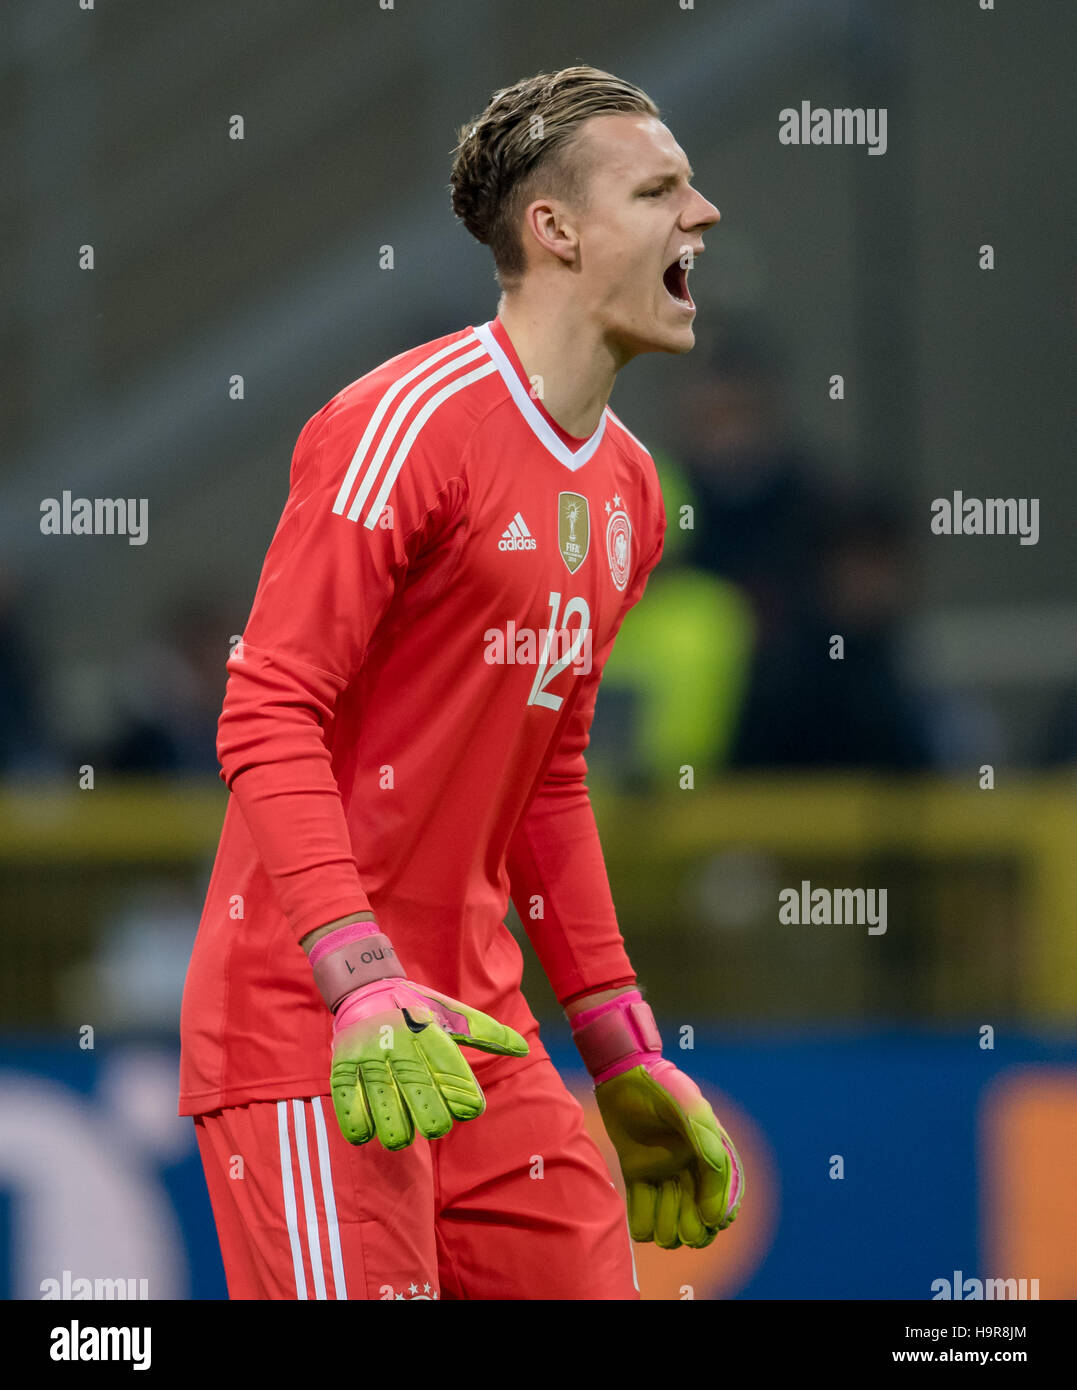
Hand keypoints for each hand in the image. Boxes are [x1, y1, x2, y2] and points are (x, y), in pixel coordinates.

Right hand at [329, 977, 528, 1149]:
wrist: (364, 986)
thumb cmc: (415, 1009)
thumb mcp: (451, 1015)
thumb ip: (487, 1033)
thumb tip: (523, 1049)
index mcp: (429, 1032)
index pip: (454, 1076)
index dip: (466, 1101)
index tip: (468, 1107)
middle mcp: (400, 1044)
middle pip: (423, 1101)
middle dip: (434, 1123)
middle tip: (434, 1124)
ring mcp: (369, 1057)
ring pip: (388, 1116)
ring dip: (399, 1133)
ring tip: (402, 1130)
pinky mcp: (342, 1067)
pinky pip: (350, 1112)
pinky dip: (362, 1129)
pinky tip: (371, 1128)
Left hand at [596, 1058, 743, 1248]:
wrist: (625, 1073)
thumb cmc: (664, 1089)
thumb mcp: (693, 1114)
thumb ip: (709, 1154)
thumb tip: (716, 1210)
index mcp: (711, 1154)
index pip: (724, 1199)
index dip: (719, 1216)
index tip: (710, 1222)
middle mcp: (689, 1167)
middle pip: (697, 1216)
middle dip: (694, 1231)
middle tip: (685, 1233)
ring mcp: (662, 1171)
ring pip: (670, 1218)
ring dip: (668, 1230)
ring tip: (661, 1228)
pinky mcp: (637, 1172)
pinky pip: (642, 1210)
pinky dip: (643, 1225)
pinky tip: (644, 1224)